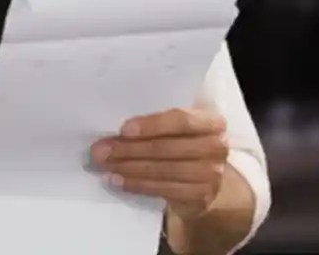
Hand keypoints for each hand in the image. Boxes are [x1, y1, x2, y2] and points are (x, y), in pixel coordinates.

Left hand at [91, 107, 228, 220]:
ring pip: (163, 170)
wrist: (209, 178)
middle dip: (129, 149)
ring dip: (129, 168)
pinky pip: (163, 189)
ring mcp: (211, 174)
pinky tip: (119, 181)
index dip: (151, 125)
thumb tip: (116, 131)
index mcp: (212, 122)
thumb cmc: (187, 143)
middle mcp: (217, 147)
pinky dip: (138, 185)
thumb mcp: (181, 128)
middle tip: (101, 151)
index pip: (181, 120)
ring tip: (106, 166)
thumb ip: (159, 124)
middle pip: (167, 147)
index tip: (123, 129)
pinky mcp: (201, 197)